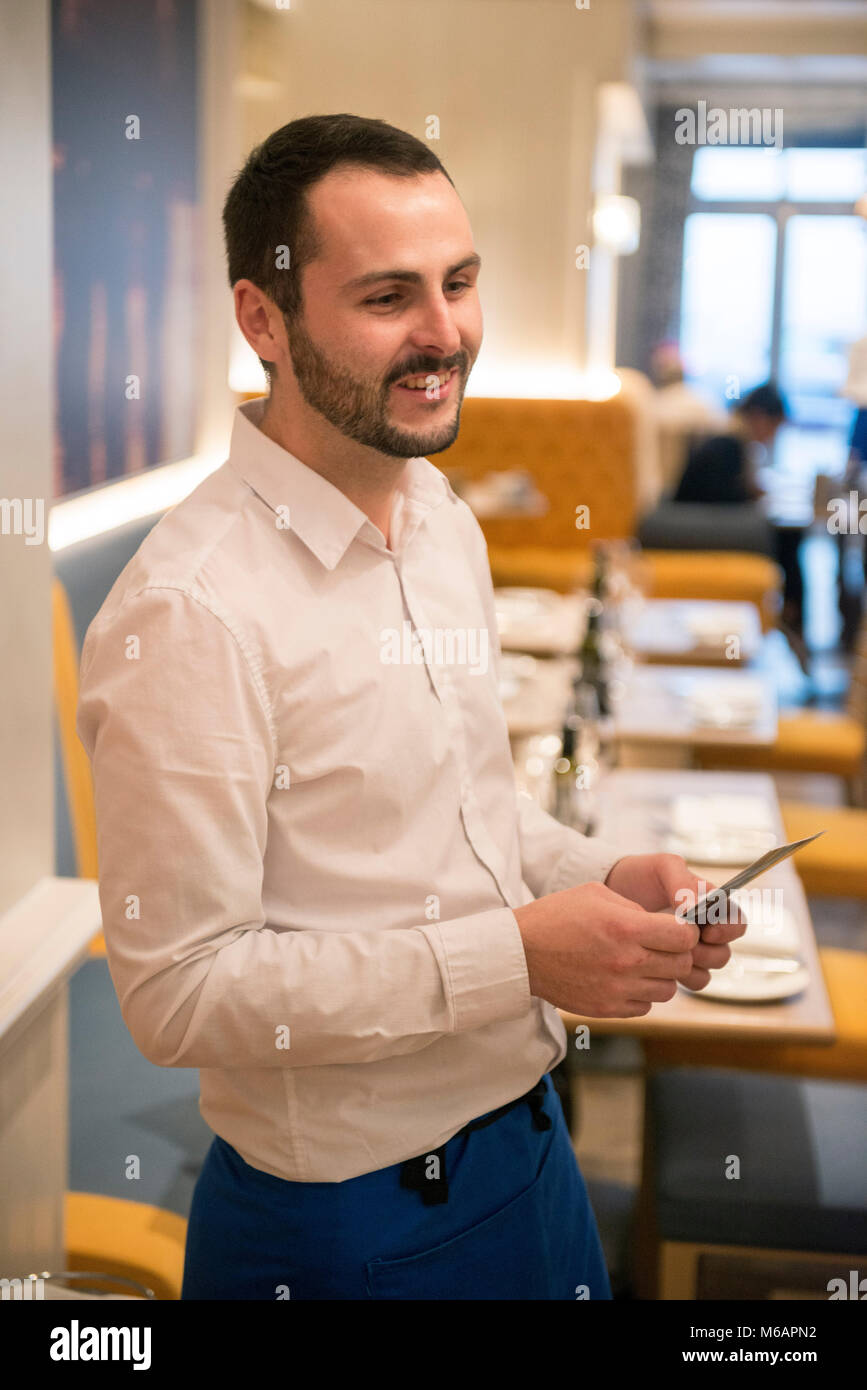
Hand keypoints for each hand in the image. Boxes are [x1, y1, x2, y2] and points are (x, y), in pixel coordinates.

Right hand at [513, 880, 699, 1017]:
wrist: (521, 951)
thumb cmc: (556, 916)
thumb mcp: (596, 894)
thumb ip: (635, 908)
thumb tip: (661, 924)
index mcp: (626, 927)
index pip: (684, 937)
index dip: (687, 932)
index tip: (677, 929)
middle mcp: (626, 961)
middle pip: (681, 964)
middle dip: (678, 953)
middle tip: (663, 946)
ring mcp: (617, 989)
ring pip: (668, 990)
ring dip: (662, 976)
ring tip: (642, 963)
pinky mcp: (607, 1008)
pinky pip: (645, 1006)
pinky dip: (642, 994)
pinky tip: (625, 979)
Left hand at [604, 852, 747, 991]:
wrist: (611, 891)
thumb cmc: (641, 874)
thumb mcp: (663, 867)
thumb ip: (684, 882)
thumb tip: (698, 908)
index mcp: (710, 907)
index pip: (736, 923)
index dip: (729, 931)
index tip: (708, 931)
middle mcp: (704, 932)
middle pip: (723, 954)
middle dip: (706, 953)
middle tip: (682, 945)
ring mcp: (687, 952)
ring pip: (706, 973)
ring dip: (690, 967)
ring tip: (664, 953)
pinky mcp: (670, 967)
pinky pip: (685, 983)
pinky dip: (676, 978)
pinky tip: (656, 964)